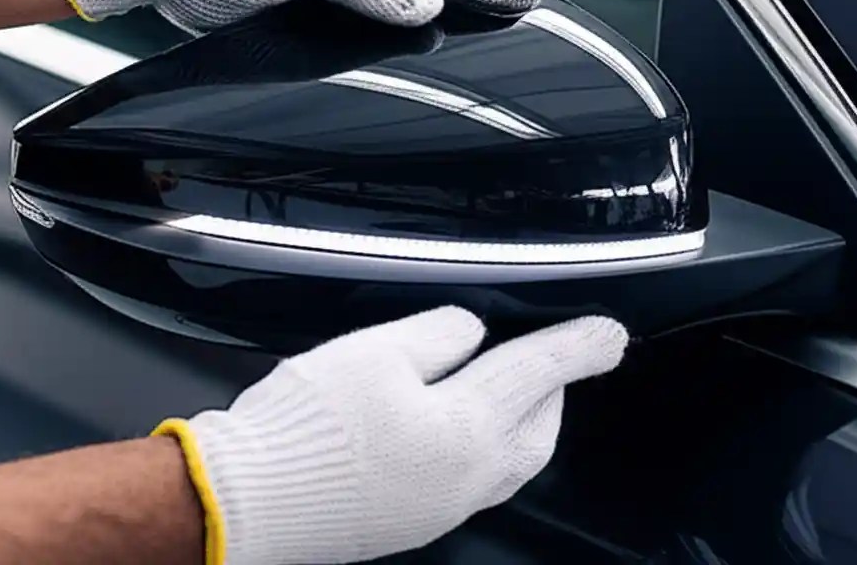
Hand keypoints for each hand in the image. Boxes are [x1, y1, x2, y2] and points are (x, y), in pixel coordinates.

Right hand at [154, 306, 627, 564]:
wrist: (246, 502)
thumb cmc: (308, 426)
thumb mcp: (378, 350)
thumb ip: (438, 334)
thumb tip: (469, 333)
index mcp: (468, 430)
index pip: (538, 374)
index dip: (578, 348)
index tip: (610, 335)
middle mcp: (467, 480)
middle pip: (536, 432)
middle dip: (552, 392)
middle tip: (553, 360)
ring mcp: (439, 508)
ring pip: (508, 465)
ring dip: (521, 425)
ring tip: (508, 393)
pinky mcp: (409, 523)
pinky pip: (472, 484)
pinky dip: (482, 451)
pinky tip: (452, 433)